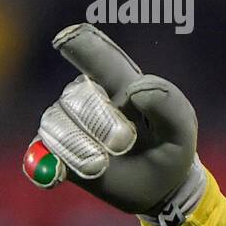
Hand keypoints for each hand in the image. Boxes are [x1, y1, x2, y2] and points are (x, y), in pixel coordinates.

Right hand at [22, 23, 206, 225]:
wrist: (159, 186)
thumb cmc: (171, 148)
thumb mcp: (182, 129)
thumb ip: (169, 105)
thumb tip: (134, 90)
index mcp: (121, 82)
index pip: (98, 55)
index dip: (81, 45)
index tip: (65, 39)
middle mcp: (88, 96)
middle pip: (77, 96)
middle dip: (101, 123)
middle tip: (125, 143)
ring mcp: (68, 122)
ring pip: (56, 123)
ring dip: (82, 147)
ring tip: (106, 162)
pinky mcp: (54, 152)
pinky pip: (43, 153)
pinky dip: (56, 165)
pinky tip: (69, 175)